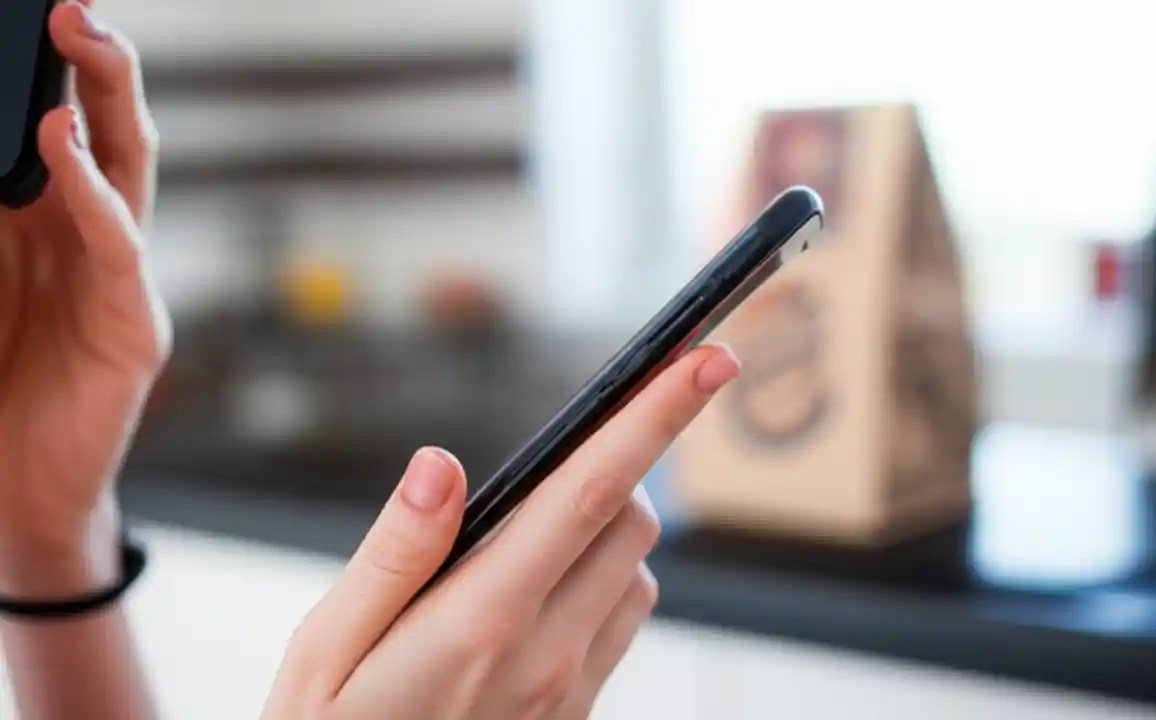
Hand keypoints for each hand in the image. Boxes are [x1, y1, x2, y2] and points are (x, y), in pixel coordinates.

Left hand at [0, 1, 167, 593]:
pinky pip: (117, 247)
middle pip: (105, 130)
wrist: (10, 502)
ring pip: (129, 171)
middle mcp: (87, 242)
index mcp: (42, 226)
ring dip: (107, 99)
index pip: (55, 127)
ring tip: (79, 32)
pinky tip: (59, 139)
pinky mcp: (133, 331)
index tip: (29, 12)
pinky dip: (90, 190)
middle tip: (67, 2)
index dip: (47, 71)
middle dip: (90, 60)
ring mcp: (118, 283)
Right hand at [265, 346, 739, 719]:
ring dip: (604, 536)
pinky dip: (600, 588)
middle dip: (613, 469)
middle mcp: (547, 655)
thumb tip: (443, 464)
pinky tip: (532, 603)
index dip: (655, 417)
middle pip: (632, 521)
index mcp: (482, 620)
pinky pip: (620, 625)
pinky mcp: (580, 716)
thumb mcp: (326, 653)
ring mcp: (572, 692)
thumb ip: (393, 554)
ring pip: (636, 572)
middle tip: (551, 465)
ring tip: (522, 548)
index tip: (710, 359)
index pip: (590, 493)